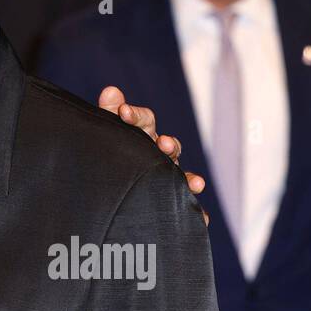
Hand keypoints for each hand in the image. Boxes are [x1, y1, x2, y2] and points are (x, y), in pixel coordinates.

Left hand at [99, 86, 208, 221]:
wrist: (106, 186)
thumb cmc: (112, 150)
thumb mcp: (108, 131)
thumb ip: (109, 111)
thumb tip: (111, 90)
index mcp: (143, 134)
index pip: (144, 120)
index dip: (135, 116)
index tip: (123, 112)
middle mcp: (160, 154)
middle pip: (170, 147)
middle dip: (169, 145)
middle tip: (163, 144)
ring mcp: (168, 176)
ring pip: (183, 176)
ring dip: (191, 178)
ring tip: (196, 183)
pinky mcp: (171, 200)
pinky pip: (187, 206)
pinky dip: (198, 212)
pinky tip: (203, 219)